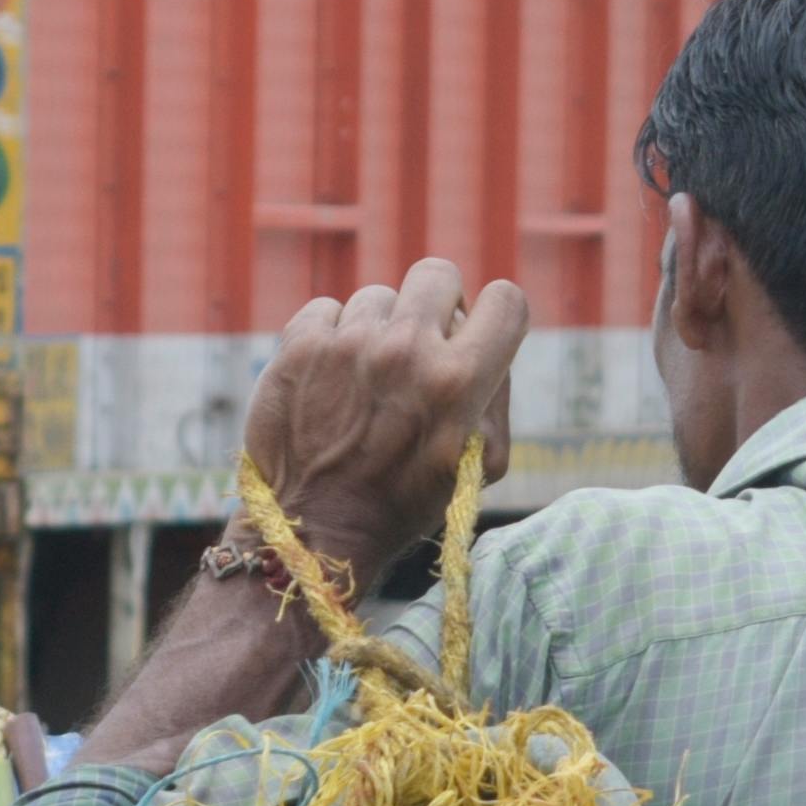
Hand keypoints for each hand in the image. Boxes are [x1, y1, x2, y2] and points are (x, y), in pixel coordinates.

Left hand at [238, 263, 528, 595]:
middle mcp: (405, 351)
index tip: (477, 336)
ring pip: (379, 298)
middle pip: (438, 275)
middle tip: (419, 348)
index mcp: (459, 381)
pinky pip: (328, 309)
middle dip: (435, 307)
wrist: (314, 530)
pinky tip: (330, 379)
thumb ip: (494, 394)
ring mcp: (348, 344)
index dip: (495, 318)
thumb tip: (482, 339)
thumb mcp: (479, 465)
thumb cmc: (404, 502)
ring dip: (378, 330)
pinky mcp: (300, 346)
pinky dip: (331, 337)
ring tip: (366, 380)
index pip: (505, 300)